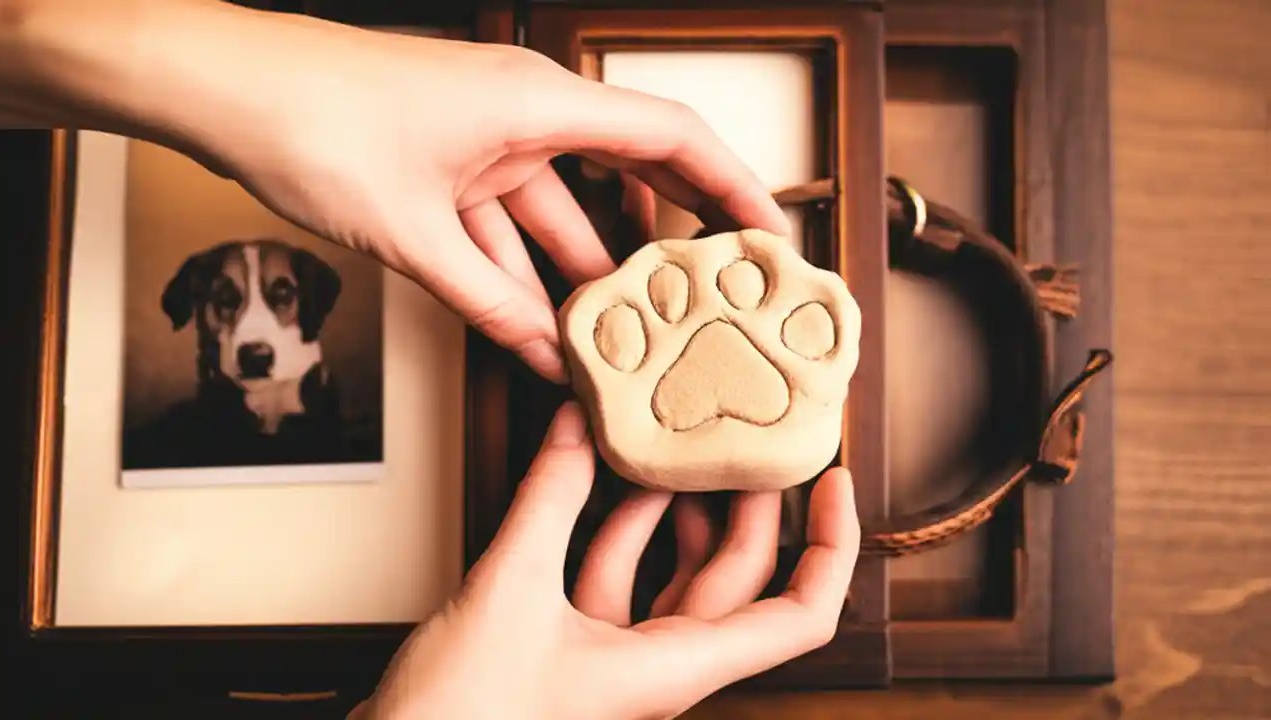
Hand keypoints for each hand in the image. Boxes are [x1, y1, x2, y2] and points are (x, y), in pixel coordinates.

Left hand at [0, 0, 790, 381]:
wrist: (218, 88)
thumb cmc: (309, 124)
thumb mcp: (414, 234)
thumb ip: (490, 304)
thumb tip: (548, 359)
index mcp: (537, 103)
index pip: (672, 136)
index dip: (733, 187)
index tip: (767, 238)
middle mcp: (523, 111)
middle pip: (628, 171)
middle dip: (668, 235)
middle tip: (704, 296)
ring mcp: (483, 136)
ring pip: (561, 208)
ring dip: (584, 270)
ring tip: (619, 334)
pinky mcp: (446, 160)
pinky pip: (505, 219)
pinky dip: (521, 269)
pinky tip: (535, 324)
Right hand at [350, 402, 859, 719]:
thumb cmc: (462, 718)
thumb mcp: (510, 592)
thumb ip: (549, 500)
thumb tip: (579, 424)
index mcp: (677, 667)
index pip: (800, 614)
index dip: (830, 547)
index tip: (834, 482)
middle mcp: (663, 666)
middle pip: (739, 578)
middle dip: (750, 504)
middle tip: (750, 433)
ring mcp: (619, 658)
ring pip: (676, 573)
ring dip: (679, 509)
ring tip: (684, 440)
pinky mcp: (574, 647)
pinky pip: (618, 577)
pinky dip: (616, 525)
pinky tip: (606, 475)